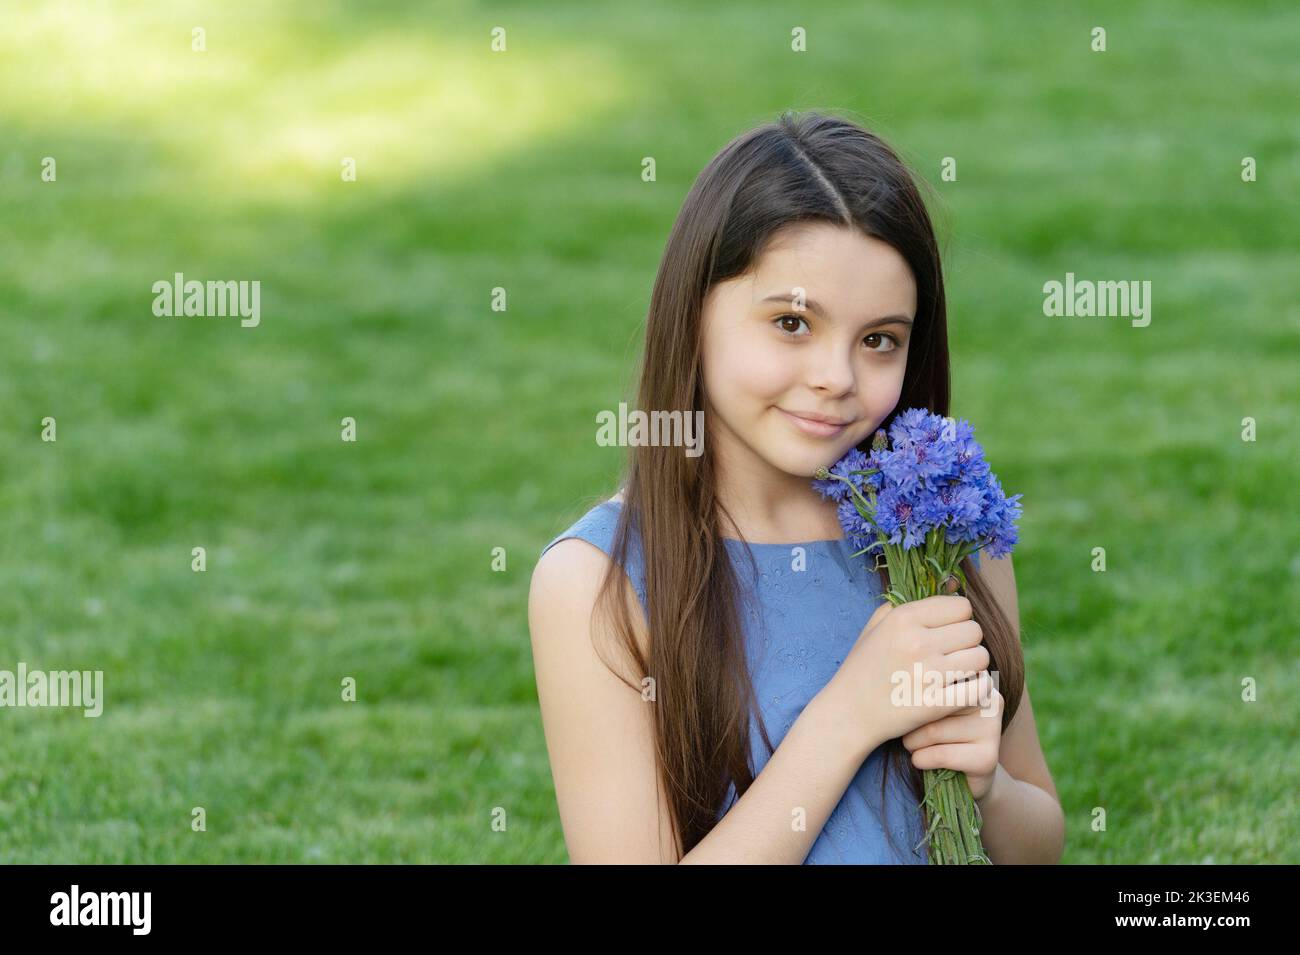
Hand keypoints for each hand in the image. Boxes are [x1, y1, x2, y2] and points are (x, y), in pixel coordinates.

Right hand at [821, 594, 990, 757]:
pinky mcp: (936, 704)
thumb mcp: (876, 627)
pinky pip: (979, 687)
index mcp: (903, 618)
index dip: (958, 619)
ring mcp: (928, 674)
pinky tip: (963, 691)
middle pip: (974, 631)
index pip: (962, 607)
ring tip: (956, 673)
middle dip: (967, 642)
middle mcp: (917, 642)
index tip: (946, 633)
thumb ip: (906, 604)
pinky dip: (977, 689)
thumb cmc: (863, 667)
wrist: (848, 713)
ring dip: (973, 665)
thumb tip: (952, 585)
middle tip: (951, 655)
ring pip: (981, 657)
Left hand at [901, 682, 1004, 800]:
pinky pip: (941, 754)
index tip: (900, 702)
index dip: (910, 693)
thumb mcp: (929, 700)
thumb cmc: (935, 730)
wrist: (959, 775)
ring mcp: (992, 727)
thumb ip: (922, 683)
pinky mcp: (988, 756)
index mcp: (975, 675)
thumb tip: (899, 674)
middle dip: (909, 722)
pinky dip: (921, 759)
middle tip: (905, 731)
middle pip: (930, 702)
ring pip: (932, 730)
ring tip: (912, 746)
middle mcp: (989, 697)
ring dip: (911, 743)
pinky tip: (921, 760)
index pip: (933, 674)